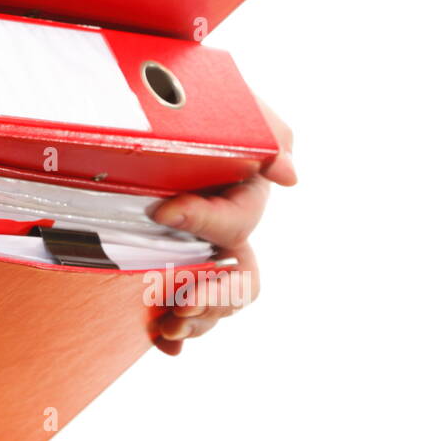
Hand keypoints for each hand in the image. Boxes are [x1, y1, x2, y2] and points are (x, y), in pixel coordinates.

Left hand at [147, 100, 295, 354]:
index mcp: (244, 195)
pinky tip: (160, 341)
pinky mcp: (165, 262)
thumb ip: (267, 135)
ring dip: (196, 318)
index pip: (235, 222)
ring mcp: (197, 250)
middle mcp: (224, 230)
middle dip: (214, 297)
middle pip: (238, 280)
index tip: (161, 210)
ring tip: (169, 323)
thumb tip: (289, 176)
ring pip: (212, 301)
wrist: (150, 98)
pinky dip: (175, 332)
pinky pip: (180, 307)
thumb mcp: (239, 108)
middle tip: (182, 303)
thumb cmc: (201, 102)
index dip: (201, 220)